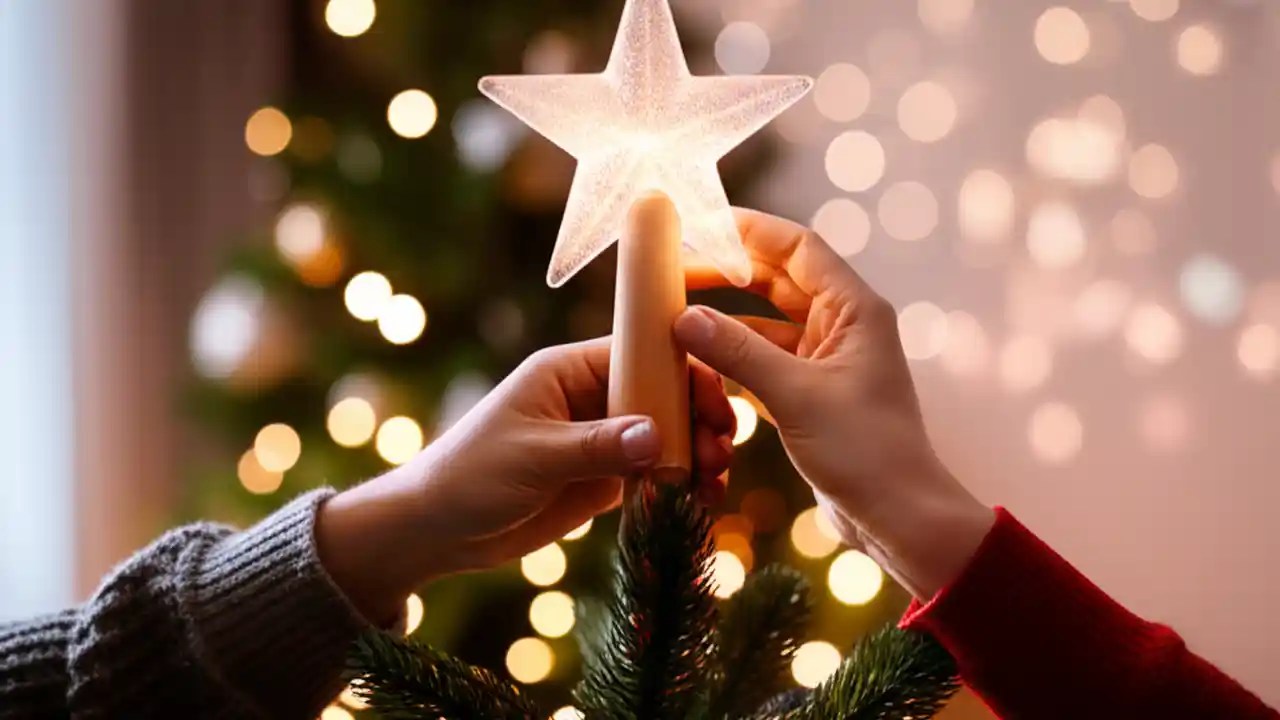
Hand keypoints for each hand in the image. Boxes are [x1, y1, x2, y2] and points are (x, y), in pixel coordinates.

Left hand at [316, 337, 734, 623]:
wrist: (438, 530)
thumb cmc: (471, 476)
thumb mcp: (533, 457)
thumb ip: (596, 446)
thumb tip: (658, 434)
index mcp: (570, 370)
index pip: (641, 355)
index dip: (684, 373)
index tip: (716, 402)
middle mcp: (592, 397)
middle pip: (664, 394)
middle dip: (698, 418)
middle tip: (721, 451)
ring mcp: (602, 438)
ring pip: (666, 435)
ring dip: (696, 454)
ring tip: (715, 482)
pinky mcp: (605, 478)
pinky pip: (654, 473)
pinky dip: (680, 484)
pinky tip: (701, 501)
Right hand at [674, 209, 993, 599]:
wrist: (898, 518)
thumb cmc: (865, 452)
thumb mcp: (796, 396)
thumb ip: (738, 353)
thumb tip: (683, 317)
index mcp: (855, 310)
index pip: (798, 247)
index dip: (749, 230)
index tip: (700, 225)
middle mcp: (843, 326)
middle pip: (777, 279)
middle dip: (727, 271)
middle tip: (673, 270)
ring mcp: (826, 360)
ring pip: (766, 323)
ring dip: (725, 318)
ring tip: (675, 313)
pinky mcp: (812, 394)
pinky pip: (764, 360)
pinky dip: (732, 357)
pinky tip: (696, 358)